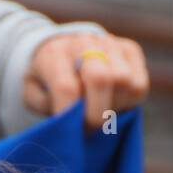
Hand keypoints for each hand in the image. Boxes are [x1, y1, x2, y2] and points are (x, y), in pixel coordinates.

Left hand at [23, 31, 149, 130]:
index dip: (71, 117)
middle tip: (88, 128)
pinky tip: (114, 102)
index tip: (70, 129)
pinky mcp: (131, 51)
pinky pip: (139, 85)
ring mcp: (110, 44)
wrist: (66, 51)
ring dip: (114, 108)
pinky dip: (130, 102)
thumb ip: (44, 104)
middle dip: (97, 116)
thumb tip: (69, 117)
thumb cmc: (48, 81)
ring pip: (124, 82)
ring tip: (101, 111)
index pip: (67, 88)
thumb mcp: (34, 93)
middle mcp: (84, 42)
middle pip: (101, 79)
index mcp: (54, 53)